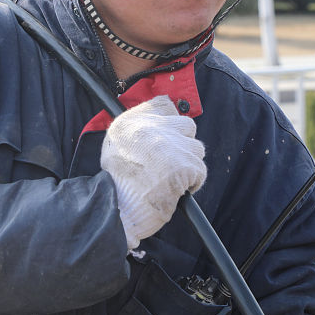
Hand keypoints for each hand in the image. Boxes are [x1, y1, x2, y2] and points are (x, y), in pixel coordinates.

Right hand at [100, 95, 205, 249]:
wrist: (116, 210)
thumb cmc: (115, 182)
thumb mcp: (114, 144)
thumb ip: (137, 128)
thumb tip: (166, 116)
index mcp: (130, 121)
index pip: (163, 104)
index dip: (170, 122)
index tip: (167, 136)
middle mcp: (150, 128)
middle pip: (186, 125)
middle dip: (183, 144)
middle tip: (169, 163)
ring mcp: (169, 146)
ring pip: (197, 149)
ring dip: (188, 165)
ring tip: (170, 179)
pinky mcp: (182, 166)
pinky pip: (200, 171)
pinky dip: (192, 183)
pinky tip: (175, 189)